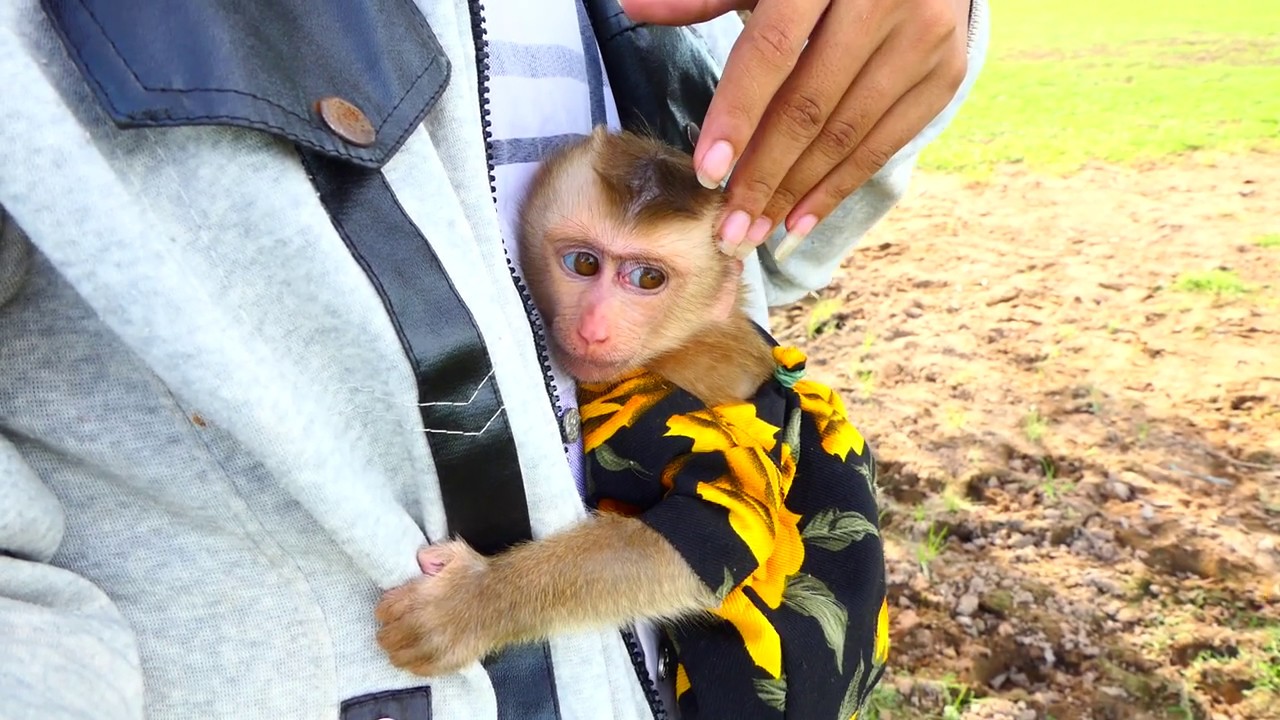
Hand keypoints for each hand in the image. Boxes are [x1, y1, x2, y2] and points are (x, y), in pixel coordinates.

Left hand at [375, 541, 495, 675]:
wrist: (507, 599)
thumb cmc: (480, 574)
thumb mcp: (455, 552)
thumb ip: (431, 554)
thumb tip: (417, 561)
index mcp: (419, 596)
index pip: (383, 611)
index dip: (384, 611)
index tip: (388, 612)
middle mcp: (422, 623)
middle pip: (386, 637)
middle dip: (387, 632)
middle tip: (393, 630)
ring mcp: (434, 645)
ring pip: (398, 657)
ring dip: (397, 651)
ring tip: (402, 646)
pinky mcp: (447, 661)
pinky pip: (419, 670)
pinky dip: (414, 664)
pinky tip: (417, 657)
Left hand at [621, 0, 971, 259]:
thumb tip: (633, 9)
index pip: (771, 51)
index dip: (737, 114)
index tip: (706, 172)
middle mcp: (885, 0)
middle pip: (811, 106)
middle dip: (764, 175)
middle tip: (729, 230)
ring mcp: (924, 37)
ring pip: (850, 132)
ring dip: (798, 193)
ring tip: (756, 233)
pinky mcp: (947, 69)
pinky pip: (888, 142)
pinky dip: (841, 185)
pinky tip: (802, 218)